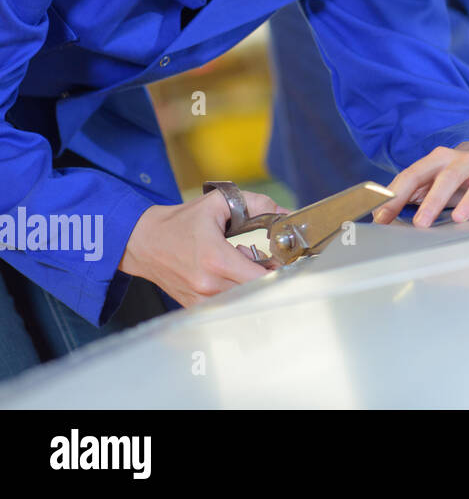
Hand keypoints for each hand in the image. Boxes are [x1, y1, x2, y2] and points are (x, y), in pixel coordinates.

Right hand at [120, 188, 289, 306]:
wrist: (142, 241)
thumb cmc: (179, 222)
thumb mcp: (218, 203)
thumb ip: (257, 204)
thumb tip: (285, 214)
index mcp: (215, 259)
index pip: (261, 277)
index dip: (278, 270)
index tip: (281, 259)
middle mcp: (207, 285)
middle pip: (255, 291)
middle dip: (265, 276)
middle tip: (262, 260)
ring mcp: (199, 299)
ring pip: (241, 300)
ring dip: (249, 285)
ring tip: (240, 266)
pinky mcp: (194, 306)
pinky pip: (226, 306)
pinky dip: (234, 292)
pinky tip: (227, 277)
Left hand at [373, 140, 468, 226]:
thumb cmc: (453, 178)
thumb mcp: (429, 182)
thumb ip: (407, 196)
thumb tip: (379, 217)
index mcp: (437, 159)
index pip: (414, 174)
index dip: (396, 196)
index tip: (383, 217)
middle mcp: (462, 161)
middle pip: (446, 178)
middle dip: (433, 201)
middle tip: (421, 223)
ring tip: (461, 218)